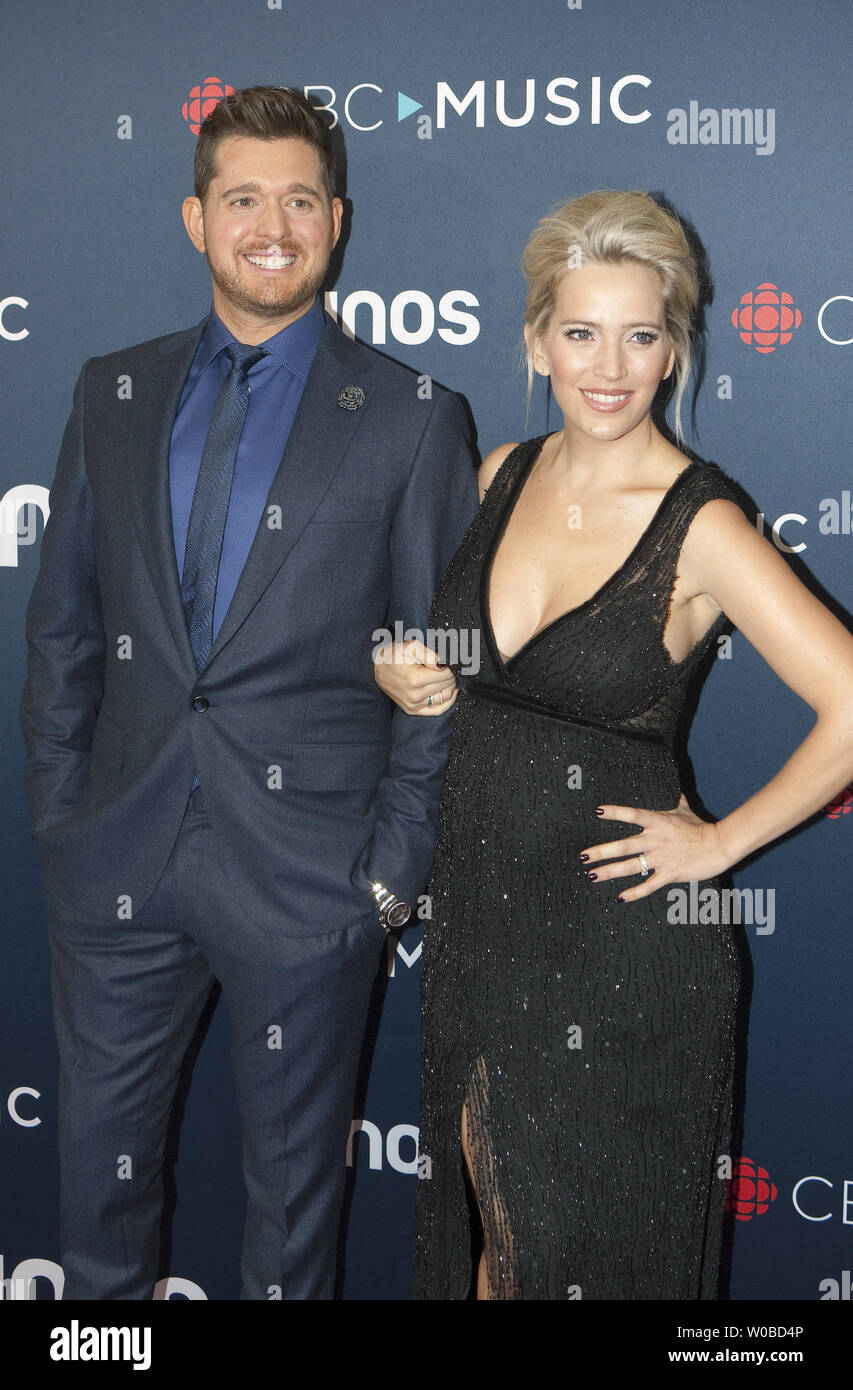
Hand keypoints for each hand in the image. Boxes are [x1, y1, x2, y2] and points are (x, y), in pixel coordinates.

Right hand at [372, 639, 457, 715]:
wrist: (377, 668)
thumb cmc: (393, 656)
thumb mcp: (411, 647)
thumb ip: (429, 655)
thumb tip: (443, 665)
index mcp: (415, 680)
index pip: (446, 675)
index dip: (450, 667)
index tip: (446, 662)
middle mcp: (415, 695)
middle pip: (447, 686)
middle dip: (450, 675)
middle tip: (445, 668)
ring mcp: (414, 705)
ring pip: (444, 698)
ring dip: (449, 687)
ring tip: (446, 678)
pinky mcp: (413, 710)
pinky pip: (437, 710)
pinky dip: (447, 702)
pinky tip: (450, 692)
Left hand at [577, 795, 729, 901]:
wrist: (719, 846)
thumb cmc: (701, 827)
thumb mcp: (685, 810)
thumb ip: (676, 802)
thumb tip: (678, 790)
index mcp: (658, 822)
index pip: (633, 815)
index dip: (616, 813)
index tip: (598, 811)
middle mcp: (656, 840)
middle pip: (624, 846)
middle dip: (602, 852)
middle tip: (583, 856)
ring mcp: (662, 858)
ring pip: (631, 867)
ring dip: (610, 872)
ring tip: (592, 876)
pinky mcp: (670, 874)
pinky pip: (649, 885)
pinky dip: (635, 893)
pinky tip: (620, 897)